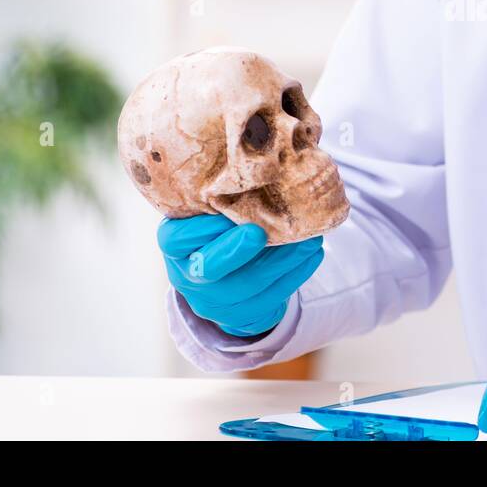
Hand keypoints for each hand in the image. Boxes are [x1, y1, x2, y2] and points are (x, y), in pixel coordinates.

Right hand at [157, 215, 323, 337]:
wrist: (227, 272)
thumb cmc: (219, 227)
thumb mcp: (209, 212)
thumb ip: (224, 199)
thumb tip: (262, 171)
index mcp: (174, 244)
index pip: (177, 239)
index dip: (203, 227)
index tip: (230, 206)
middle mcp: (187, 275)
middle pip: (207, 268)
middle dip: (234, 250)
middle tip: (259, 232)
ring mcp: (212, 301)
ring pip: (246, 285)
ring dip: (281, 261)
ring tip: (308, 238)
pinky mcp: (239, 316)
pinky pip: (269, 299)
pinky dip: (294, 275)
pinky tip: (312, 254)